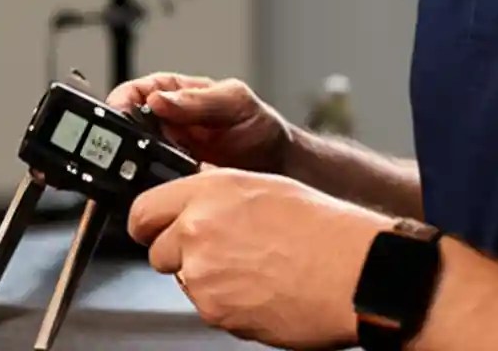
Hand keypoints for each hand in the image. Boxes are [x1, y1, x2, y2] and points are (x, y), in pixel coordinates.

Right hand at [106, 73, 294, 173]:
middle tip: (130, 149)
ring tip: (149, 171)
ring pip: (131, 161)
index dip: (121, 103)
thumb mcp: (235, 102)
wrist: (280, 168)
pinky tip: (163, 190)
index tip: (121, 114)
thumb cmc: (260, 127)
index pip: (132, 93)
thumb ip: (199, 101)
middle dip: (122, 140)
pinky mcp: (170, 184)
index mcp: (172, 94)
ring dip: (134, 167)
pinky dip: (150, 190)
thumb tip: (159, 99)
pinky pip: (148, 187)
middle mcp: (163, 125)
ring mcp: (164, 156)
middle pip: (124, 130)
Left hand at [128, 166, 392, 349]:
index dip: (147, 224)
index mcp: (208, 192)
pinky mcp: (215, 312)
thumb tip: (197, 194)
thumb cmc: (323, 229)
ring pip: (185, 282)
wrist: (354, 273)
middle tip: (221, 255)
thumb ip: (218, 192)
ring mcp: (203, 274)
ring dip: (208, 281)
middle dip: (180, 256)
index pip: (144, 210)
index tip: (151, 230)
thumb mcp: (265, 186)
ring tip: (254, 271)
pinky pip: (208, 309)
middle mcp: (197, 229)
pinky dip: (228, 305)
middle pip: (157, 252)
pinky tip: (261, 291)